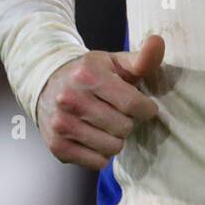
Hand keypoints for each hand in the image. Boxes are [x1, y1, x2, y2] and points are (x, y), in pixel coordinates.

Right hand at [37, 33, 164, 169]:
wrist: (46, 83)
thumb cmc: (89, 72)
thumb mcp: (115, 61)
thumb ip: (142, 57)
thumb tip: (158, 42)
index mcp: (88, 75)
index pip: (133, 105)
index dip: (146, 109)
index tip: (144, 106)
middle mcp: (70, 100)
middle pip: (124, 128)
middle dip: (128, 122)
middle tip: (118, 113)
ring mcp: (61, 124)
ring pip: (112, 147)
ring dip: (115, 139)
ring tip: (106, 125)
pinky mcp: (57, 146)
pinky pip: (97, 162)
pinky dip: (101, 153)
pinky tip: (94, 137)